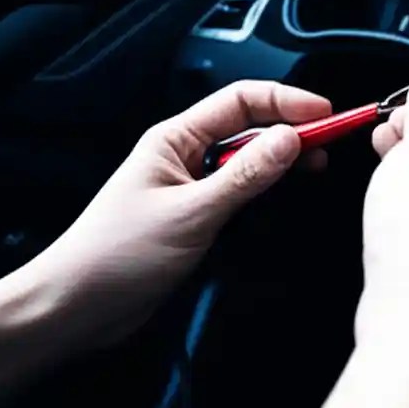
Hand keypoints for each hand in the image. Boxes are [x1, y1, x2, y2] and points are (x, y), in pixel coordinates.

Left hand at [0, 81, 330, 347]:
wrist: (76, 306)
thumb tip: (289, 140)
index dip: (286, 102)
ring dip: (281, 159)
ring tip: (316, 165)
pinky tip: (283, 194)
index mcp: (174, 138)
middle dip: (291, 128)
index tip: (326, 116)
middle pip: (249, 127)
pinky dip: (266, 188)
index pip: (240, 101)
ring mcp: (190, 186)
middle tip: (332, 141)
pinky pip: (239, 191)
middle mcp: (184, 156)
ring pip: (247, 159)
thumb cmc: (115, 256)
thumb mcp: (190, 213)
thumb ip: (244, 176)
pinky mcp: (195, 217)